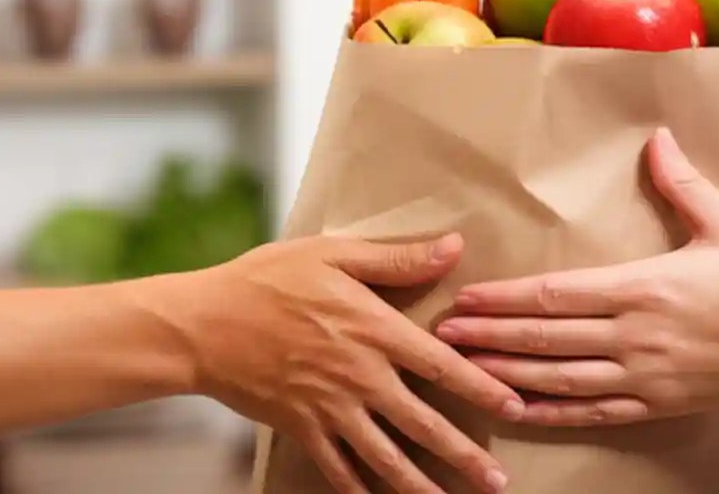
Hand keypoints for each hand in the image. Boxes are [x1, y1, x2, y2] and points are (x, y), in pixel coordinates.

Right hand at [182, 233, 520, 492]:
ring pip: (386, 457)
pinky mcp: (301, 429)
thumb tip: (454, 248)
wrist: (202, 324)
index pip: (442, 365)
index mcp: (373, 329)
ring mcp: (329, 408)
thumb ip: (396, 259)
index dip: (483, 389)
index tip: (515, 408)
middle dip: (464, 456)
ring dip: (422, 485)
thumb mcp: (333, 254)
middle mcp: (359, 376)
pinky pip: (339, 469)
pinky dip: (362, 491)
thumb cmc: (266, 280)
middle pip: (423, 424)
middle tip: (498, 482)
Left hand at [437, 128, 718, 426]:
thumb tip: (656, 136)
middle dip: (489, 336)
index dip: (504, 298)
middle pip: (546, 338)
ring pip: (561, 380)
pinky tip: (518, 410)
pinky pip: (595, 413)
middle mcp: (637, 335)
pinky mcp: (660, 404)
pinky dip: (552, 414)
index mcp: (645, 287)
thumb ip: (683, 182)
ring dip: (507, 375)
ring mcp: (647, 375)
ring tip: (463, 370)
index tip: (466, 296)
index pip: (556, 294)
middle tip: (442, 335)